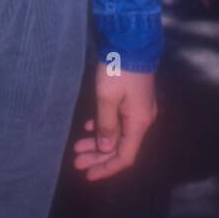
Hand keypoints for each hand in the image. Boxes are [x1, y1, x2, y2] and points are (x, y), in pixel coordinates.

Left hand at [73, 66, 156, 181]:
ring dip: (98, 142)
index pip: (125, 156)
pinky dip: (103, 127)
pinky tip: (88, 128)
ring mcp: (138, 109)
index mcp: (138, 123)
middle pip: (120, 147)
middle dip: (98, 157)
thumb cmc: (118, 70)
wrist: (132, 42)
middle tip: (76, 163)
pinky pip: (118, 121)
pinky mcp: (133, 99)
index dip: (107, 168)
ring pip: (118, 134)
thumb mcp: (106, 98)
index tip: (88, 175)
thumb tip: (106, 149)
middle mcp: (142, 120)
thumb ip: (106, 125)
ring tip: (77, 149)